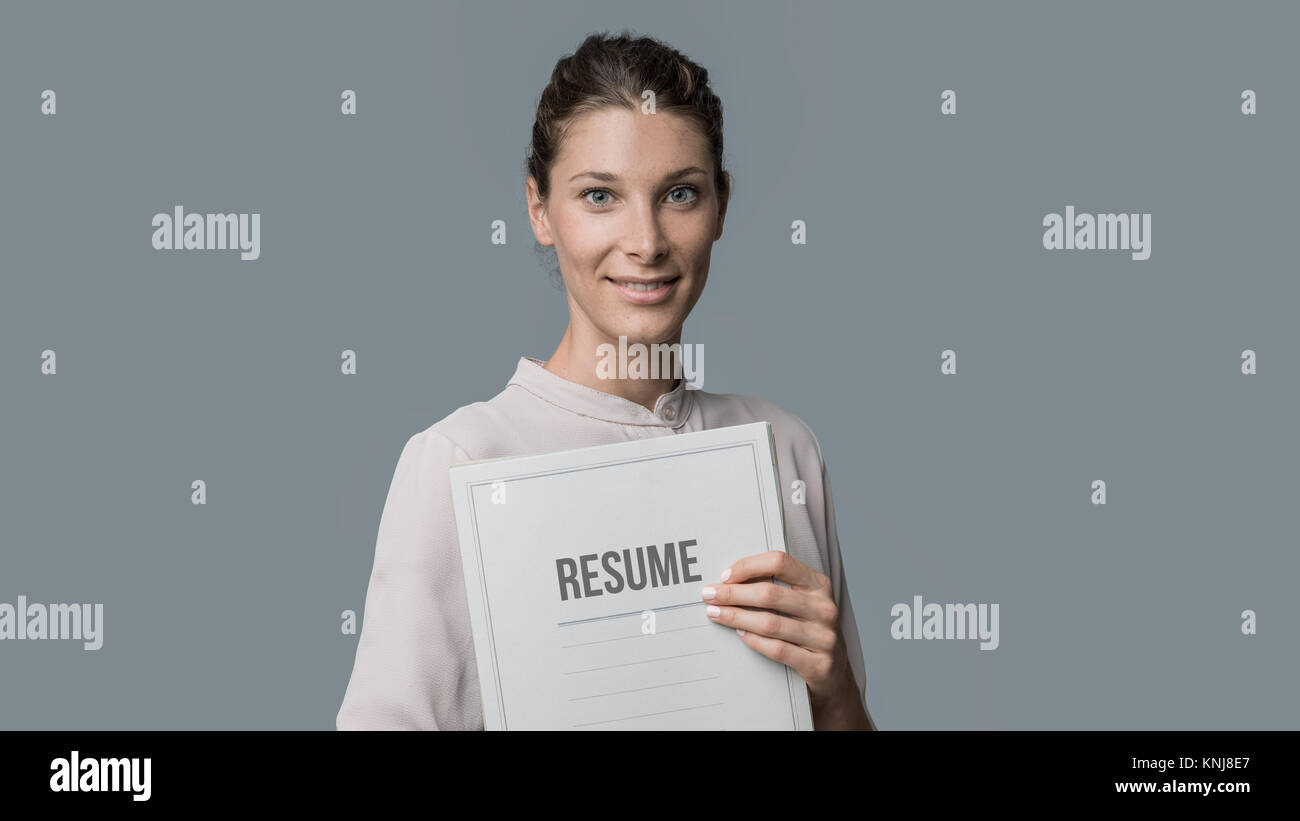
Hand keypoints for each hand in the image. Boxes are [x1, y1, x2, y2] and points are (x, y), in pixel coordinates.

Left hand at [701, 549, 872, 728]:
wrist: (833, 672)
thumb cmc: (807, 630)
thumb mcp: (802, 602)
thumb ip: (777, 586)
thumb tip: (729, 578)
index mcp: (819, 585)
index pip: (780, 562)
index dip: (748, 566)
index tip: (725, 576)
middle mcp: (824, 608)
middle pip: (769, 593)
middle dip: (733, 593)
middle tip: (709, 595)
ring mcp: (824, 637)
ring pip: (770, 622)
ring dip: (736, 618)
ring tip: (716, 614)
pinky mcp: (819, 664)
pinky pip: (778, 650)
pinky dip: (754, 641)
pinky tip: (739, 635)